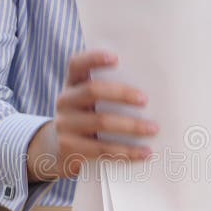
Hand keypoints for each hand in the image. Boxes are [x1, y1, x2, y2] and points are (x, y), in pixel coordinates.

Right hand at [26, 50, 157, 181]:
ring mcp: (64, 124)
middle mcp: (64, 100)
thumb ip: (108, 93)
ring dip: (131, 126)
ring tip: (153, 128)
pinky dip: (127, 151)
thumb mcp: (88, 102)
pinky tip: (145, 152)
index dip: (94, 59)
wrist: (57, 150)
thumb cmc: (86, 119)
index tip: (116, 58)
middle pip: (92, 91)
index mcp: (72, 83)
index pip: (76, 64)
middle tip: (145, 100)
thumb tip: (149, 92)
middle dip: (121, 94)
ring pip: (101, 121)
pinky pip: (102, 148)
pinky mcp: (69, 147)